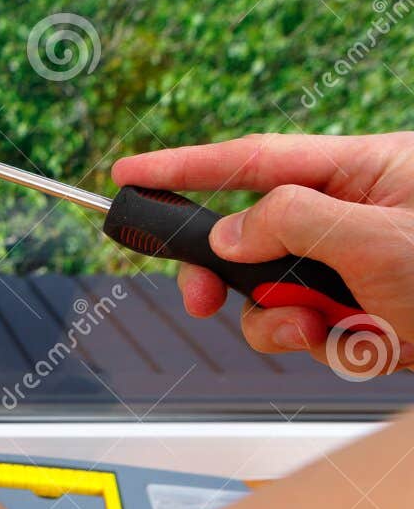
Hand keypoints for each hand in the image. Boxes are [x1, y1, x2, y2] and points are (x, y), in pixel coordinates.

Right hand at [113, 132, 413, 375]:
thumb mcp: (379, 237)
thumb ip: (291, 221)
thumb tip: (229, 232)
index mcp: (364, 172)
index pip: (254, 161)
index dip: (185, 167)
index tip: (129, 174)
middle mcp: (356, 218)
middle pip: (251, 236)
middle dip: (224, 272)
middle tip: (200, 298)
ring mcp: (357, 270)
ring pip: (273, 297)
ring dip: (286, 324)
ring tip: (332, 329)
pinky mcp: (365, 317)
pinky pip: (308, 333)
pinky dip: (327, 347)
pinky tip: (369, 344)